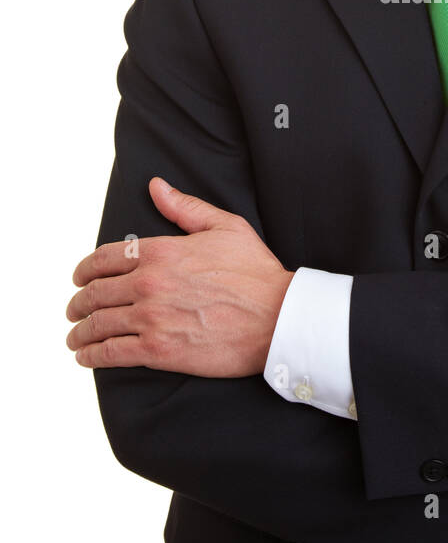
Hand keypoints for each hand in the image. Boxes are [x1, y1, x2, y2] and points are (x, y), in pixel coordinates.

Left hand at [66, 178, 292, 375]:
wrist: (278, 317)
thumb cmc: (256, 273)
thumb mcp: (225, 227)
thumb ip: (184, 207)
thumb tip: (155, 186)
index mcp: (161, 251)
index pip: (104, 258)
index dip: (84, 270)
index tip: (79, 278)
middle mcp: (149, 284)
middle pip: (94, 293)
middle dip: (78, 302)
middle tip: (74, 309)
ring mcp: (151, 318)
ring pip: (97, 324)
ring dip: (79, 331)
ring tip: (74, 337)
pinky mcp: (158, 350)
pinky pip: (110, 353)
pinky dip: (91, 355)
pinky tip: (86, 357)